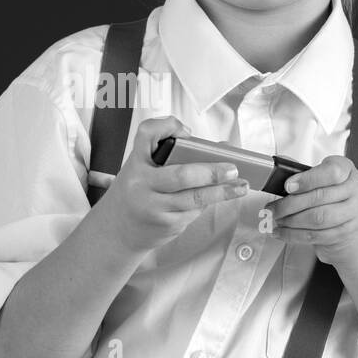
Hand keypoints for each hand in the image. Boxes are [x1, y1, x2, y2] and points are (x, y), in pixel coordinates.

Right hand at [95, 116, 249, 256]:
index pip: (147, 134)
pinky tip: (215, 199)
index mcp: (136, 162)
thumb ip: (169, 155)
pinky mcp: (165, 224)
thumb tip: (216, 149)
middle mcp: (141, 184)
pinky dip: (206, 203)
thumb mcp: (142, 168)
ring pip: (194, 198)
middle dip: (212, 172)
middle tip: (233, 169)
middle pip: (181, 175)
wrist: (117, 230)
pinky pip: (193, 212)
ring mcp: (153, 207)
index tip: (188, 132)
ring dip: (222, 192)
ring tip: (240, 186)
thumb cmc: (138, 191)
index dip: (168, 127)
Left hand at [265, 155, 357, 267]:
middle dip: (289, 204)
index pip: (331, 172)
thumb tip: (279, 172)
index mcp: (347, 170)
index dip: (307, 180)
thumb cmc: (334, 197)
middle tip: (272, 208)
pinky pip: (316, 235)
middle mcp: (355, 189)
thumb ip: (306, 175)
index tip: (288, 186)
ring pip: (317, 218)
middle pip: (319, 197)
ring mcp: (354, 212)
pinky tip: (282, 232)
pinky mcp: (346, 232)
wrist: (354, 226)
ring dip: (290, 221)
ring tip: (277, 220)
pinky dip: (294, 235)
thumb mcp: (325, 179)